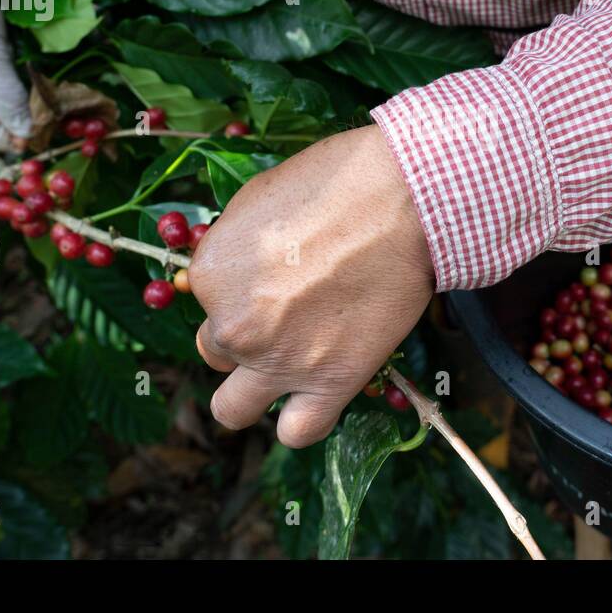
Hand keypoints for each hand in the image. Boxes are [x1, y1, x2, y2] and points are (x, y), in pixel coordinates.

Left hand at [189, 124, 435, 447]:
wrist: (404, 199)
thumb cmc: (338, 182)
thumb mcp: (259, 197)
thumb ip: (236, 248)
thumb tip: (238, 270)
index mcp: (209, 274)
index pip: (206, 301)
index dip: (241, 290)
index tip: (278, 275)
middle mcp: (233, 324)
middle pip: (218, 350)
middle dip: (246, 336)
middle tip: (290, 312)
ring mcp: (279, 360)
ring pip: (233, 408)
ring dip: (254, 390)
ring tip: (290, 365)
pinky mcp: (330, 381)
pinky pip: (297, 430)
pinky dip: (301, 420)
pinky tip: (317, 395)